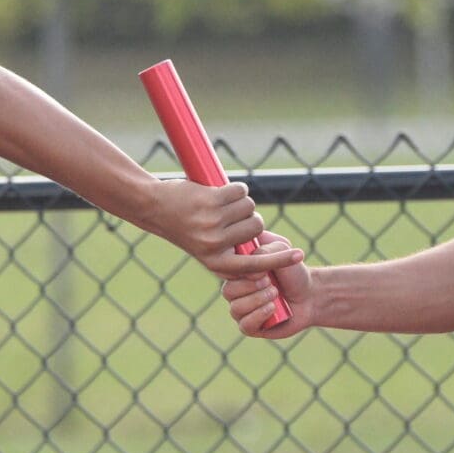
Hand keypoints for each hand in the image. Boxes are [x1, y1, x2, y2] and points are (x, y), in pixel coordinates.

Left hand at [144, 179, 280, 276]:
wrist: (155, 207)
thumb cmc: (185, 227)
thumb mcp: (206, 249)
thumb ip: (232, 250)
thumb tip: (261, 244)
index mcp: (217, 263)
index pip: (256, 265)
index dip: (279, 260)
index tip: (299, 255)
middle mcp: (216, 246)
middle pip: (257, 226)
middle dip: (249, 216)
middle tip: (226, 215)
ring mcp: (213, 224)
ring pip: (249, 207)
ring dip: (239, 200)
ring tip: (216, 205)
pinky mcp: (211, 203)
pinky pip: (240, 191)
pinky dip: (233, 188)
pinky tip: (216, 192)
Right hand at [222, 232, 309, 337]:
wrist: (310, 295)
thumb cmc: (293, 271)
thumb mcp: (280, 250)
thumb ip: (263, 249)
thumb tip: (247, 266)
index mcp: (237, 271)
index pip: (224, 272)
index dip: (242, 271)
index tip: (263, 269)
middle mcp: (235, 290)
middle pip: (228, 291)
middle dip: (252, 286)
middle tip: (270, 282)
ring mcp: (241, 309)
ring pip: (236, 309)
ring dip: (258, 300)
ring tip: (275, 294)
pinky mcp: (250, 326)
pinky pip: (245, 325)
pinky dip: (259, 315)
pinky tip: (273, 308)